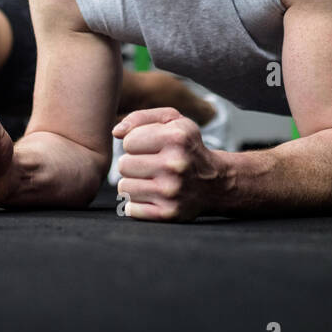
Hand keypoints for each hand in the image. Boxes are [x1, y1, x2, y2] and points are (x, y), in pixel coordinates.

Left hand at [113, 107, 228, 221]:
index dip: (135, 143)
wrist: (215, 182)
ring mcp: (172, 191)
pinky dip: (137, 203)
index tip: (150, 148)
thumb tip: (116, 132)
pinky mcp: (168, 213)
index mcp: (176, 138)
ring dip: (133, 183)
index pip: (128, 141)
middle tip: (150, 165)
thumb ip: (140, 118)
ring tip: (151, 180)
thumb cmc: (186, 147)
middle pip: (123, 165)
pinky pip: (131, 208)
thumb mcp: (172, 121)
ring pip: (124, 187)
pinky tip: (153, 195)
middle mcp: (175, 165)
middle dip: (133, 164)